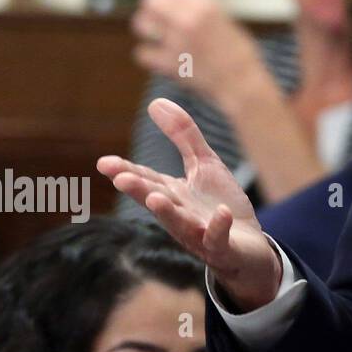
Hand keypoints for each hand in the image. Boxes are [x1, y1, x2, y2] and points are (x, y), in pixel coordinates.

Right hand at [97, 98, 281, 310]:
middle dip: (139, 191)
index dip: (126, 172)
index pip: (146, 180)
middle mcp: (180, 215)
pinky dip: (218, 227)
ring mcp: (199, 234)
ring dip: (168, 213)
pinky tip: (220, 214)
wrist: (248, 249)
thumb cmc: (220, 205)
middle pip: (158, 201)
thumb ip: (182, 135)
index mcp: (173, 195)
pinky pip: (218, 239)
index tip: (104, 163)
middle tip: (121, 179)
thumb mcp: (204, 164)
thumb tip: (154, 102)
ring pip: (181, 224)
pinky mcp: (223, 247)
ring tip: (155, 199)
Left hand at [131, 0, 263, 105]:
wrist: (241, 82)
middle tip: (152, 14)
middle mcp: (188, 20)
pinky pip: (142, 53)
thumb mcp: (225, 23)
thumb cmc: (238, 54)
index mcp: (206, 7)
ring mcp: (176, 41)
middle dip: (150, 7)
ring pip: (141, 24)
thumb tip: (179, 5)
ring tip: (151, 32)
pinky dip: (147, 54)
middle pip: (152, 2)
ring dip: (145, 27)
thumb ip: (202, 13)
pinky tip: (155, 55)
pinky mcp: (168, 63)